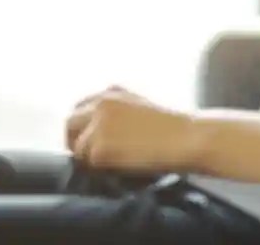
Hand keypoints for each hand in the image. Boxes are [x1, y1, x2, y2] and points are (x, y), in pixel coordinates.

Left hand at [65, 84, 202, 173]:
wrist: (189, 138)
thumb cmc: (176, 127)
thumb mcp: (142, 106)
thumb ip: (118, 112)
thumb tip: (101, 131)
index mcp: (112, 91)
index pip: (80, 107)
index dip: (83, 126)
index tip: (91, 139)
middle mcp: (101, 103)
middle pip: (70, 123)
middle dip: (76, 140)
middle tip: (92, 157)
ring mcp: (98, 125)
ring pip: (77, 147)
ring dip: (91, 157)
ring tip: (116, 163)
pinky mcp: (98, 148)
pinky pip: (88, 164)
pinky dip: (102, 169)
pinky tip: (123, 167)